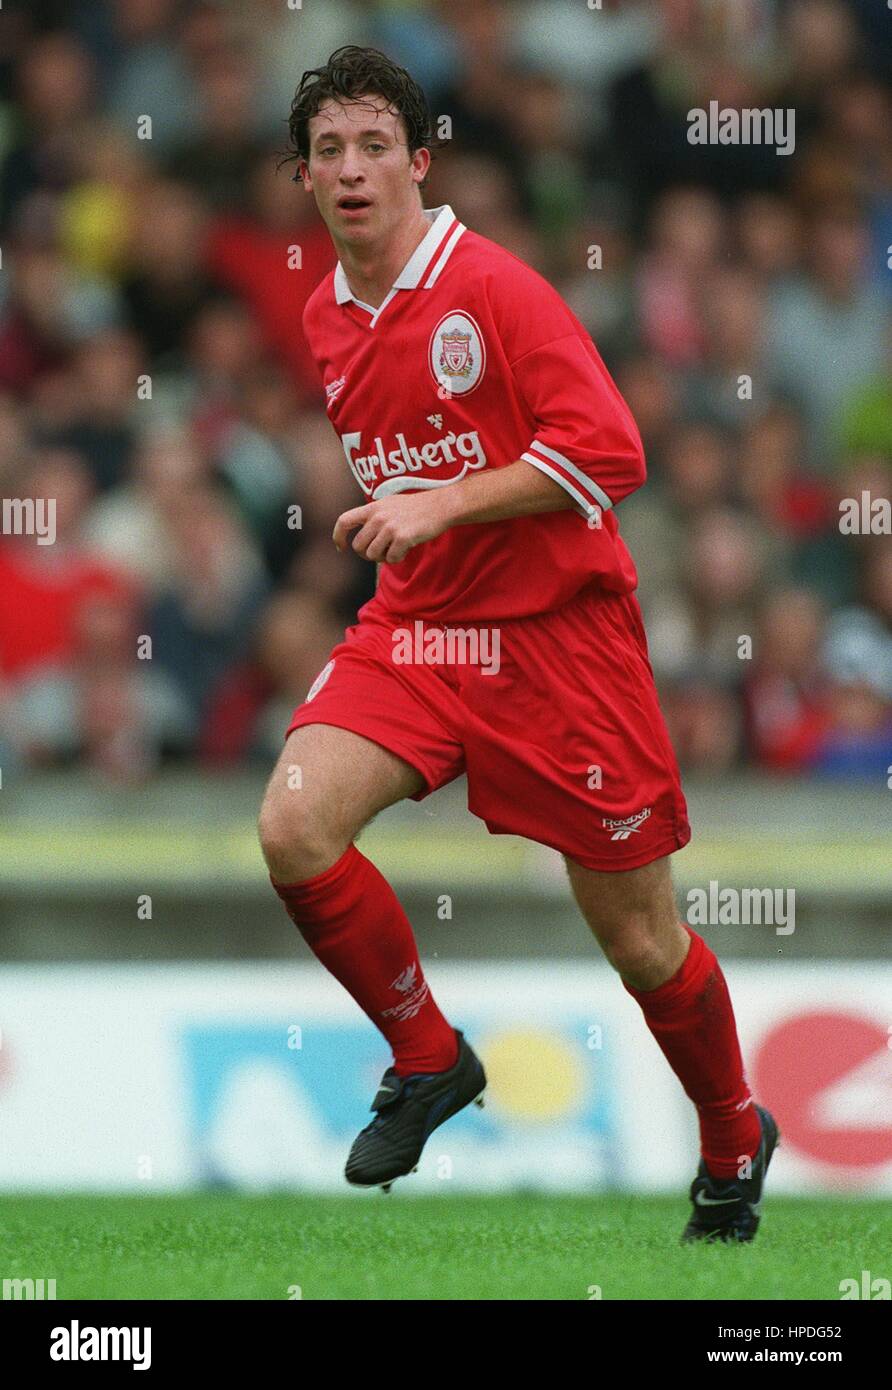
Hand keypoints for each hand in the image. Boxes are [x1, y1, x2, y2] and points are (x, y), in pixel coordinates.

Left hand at [332, 490, 453, 563]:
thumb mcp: (389, 504)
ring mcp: (390, 527)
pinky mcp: (403, 537)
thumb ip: (373, 516)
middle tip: (381, 552)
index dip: (339, 536)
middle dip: (367, 554)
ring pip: (373, 555)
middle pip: (358, 546)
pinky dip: (397, 559)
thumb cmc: (416, 508)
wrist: (440, 506)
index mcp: (372, 508)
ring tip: (395, 549)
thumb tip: (360, 537)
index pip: (344, 520)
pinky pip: (391, 559)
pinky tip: (406, 550)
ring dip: (383, 557)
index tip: (342, 548)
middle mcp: (378, 517)